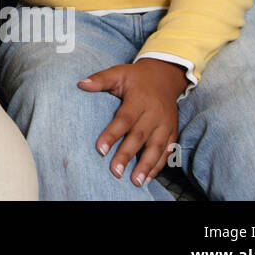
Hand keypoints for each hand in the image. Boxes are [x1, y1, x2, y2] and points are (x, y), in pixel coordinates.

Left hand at [79, 59, 187, 186]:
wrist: (164, 77)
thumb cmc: (136, 78)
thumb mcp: (118, 73)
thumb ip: (100, 79)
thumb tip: (81, 84)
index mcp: (139, 99)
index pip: (124, 119)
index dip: (112, 134)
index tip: (100, 149)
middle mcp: (154, 113)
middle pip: (140, 136)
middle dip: (127, 155)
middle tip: (115, 172)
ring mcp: (166, 124)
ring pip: (157, 147)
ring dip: (146, 165)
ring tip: (135, 182)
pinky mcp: (173, 131)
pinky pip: (168, 151)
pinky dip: (158, 165)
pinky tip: (147, 178)